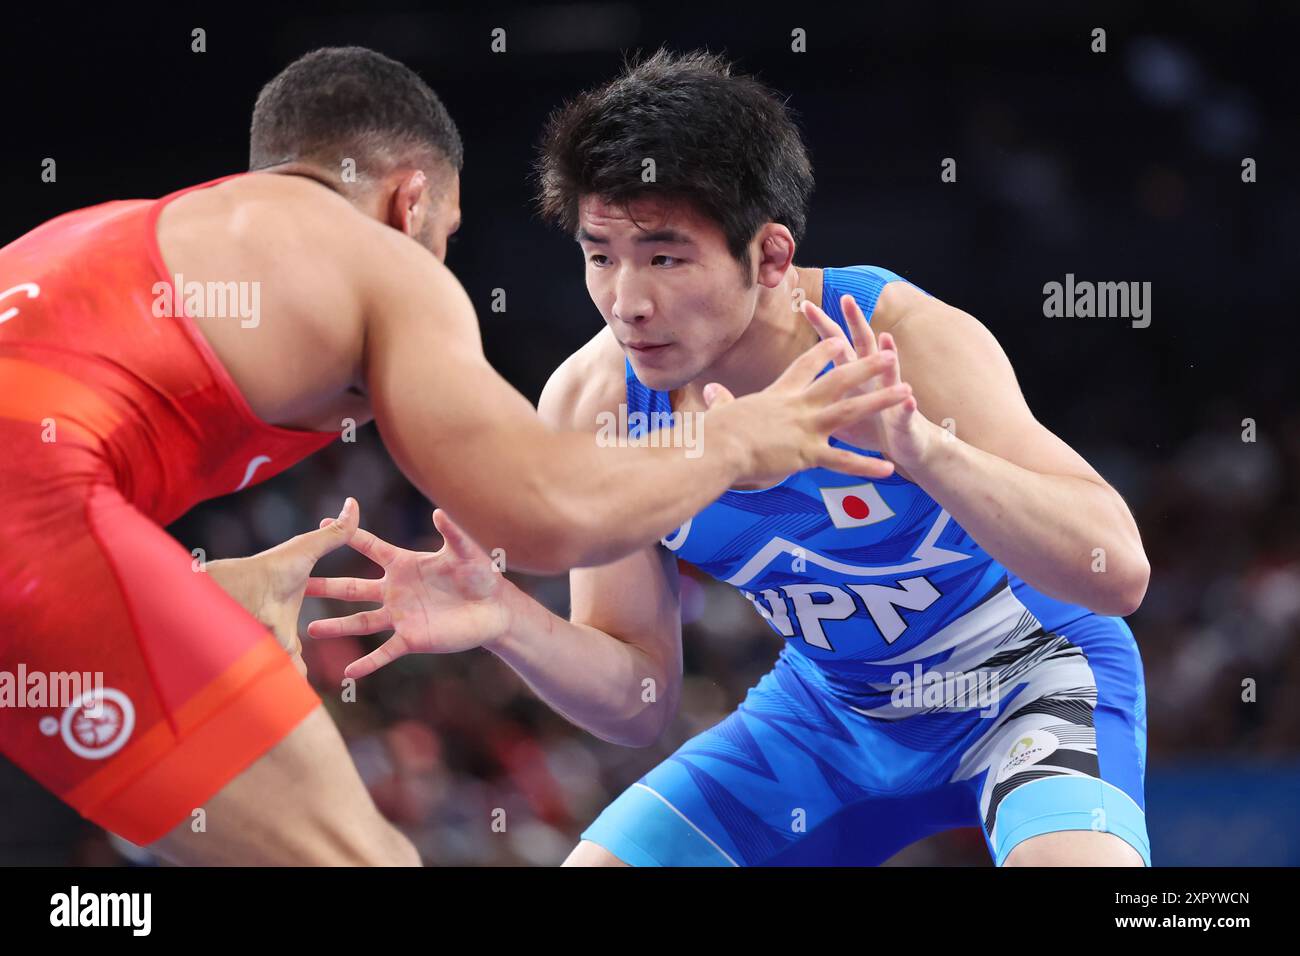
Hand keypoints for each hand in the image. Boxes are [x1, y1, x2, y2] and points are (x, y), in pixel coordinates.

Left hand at [205, 498, 361, 676]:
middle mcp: (290, 610)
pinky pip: (292, 670)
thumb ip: (336, 533)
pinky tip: (304, 694)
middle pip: (310, 623)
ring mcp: (284, 632)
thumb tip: (354, 504)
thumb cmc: (276, 567)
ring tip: (315, 682)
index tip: (354, 598)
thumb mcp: (311, 548)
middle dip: (323, 633)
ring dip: (303, 666)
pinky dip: (297, 681)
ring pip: (296, 652)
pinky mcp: (280, 650)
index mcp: (301, 586)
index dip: (334, 593)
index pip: (322, 589)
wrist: (245, 592)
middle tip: (338, 643)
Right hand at [305, 509, 513, 678]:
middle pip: (353, 587)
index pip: (370, 547)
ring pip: (361, 622)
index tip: (323, 525)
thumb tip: (438, 512)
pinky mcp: (412, 639)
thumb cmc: (481, 576)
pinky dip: (368, 663)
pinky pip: (385, 652)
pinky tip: (349, 674)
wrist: (494, 610)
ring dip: (338, 626)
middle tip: (297, 584)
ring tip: (311, 629)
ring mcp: (401, 616)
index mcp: (404, 564)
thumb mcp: (467, 552)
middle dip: (325, 586)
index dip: (348, 536)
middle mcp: (395, 590)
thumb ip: (452, 533)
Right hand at [703, 333, 913, 484]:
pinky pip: (842, 460)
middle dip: (865, 366)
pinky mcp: (806, 454)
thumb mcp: (719, 410)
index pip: (805, 368)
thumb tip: (708, 393)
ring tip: (906, 391)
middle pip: (838, 380)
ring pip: (851, 410)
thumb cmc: (713, 431)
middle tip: (889, 355)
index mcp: (778, 395)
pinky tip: (889, 468)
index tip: (838, 341)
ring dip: (880, 400)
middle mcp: (797, 407)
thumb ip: (720, 401)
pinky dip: (866, 465)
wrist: (718, 446)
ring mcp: (805, 429)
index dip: (824, 353)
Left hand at [800, 294, 933, 470]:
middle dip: (856, 322)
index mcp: (853, 376)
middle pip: (864, 345)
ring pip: (891, 371)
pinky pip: (906, 411)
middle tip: (847, 299)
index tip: (806, 304)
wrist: (903, 445)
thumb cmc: (869, 426)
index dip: (823, 325)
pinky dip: (907, 404)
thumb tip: (788, 388)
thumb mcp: (837, 411)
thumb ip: (818, 397)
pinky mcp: (905, 418)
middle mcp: (874, 378)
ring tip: (886, 339)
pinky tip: (909, 397)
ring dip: (889, 356)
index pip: (836, 344)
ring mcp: (892, 394)